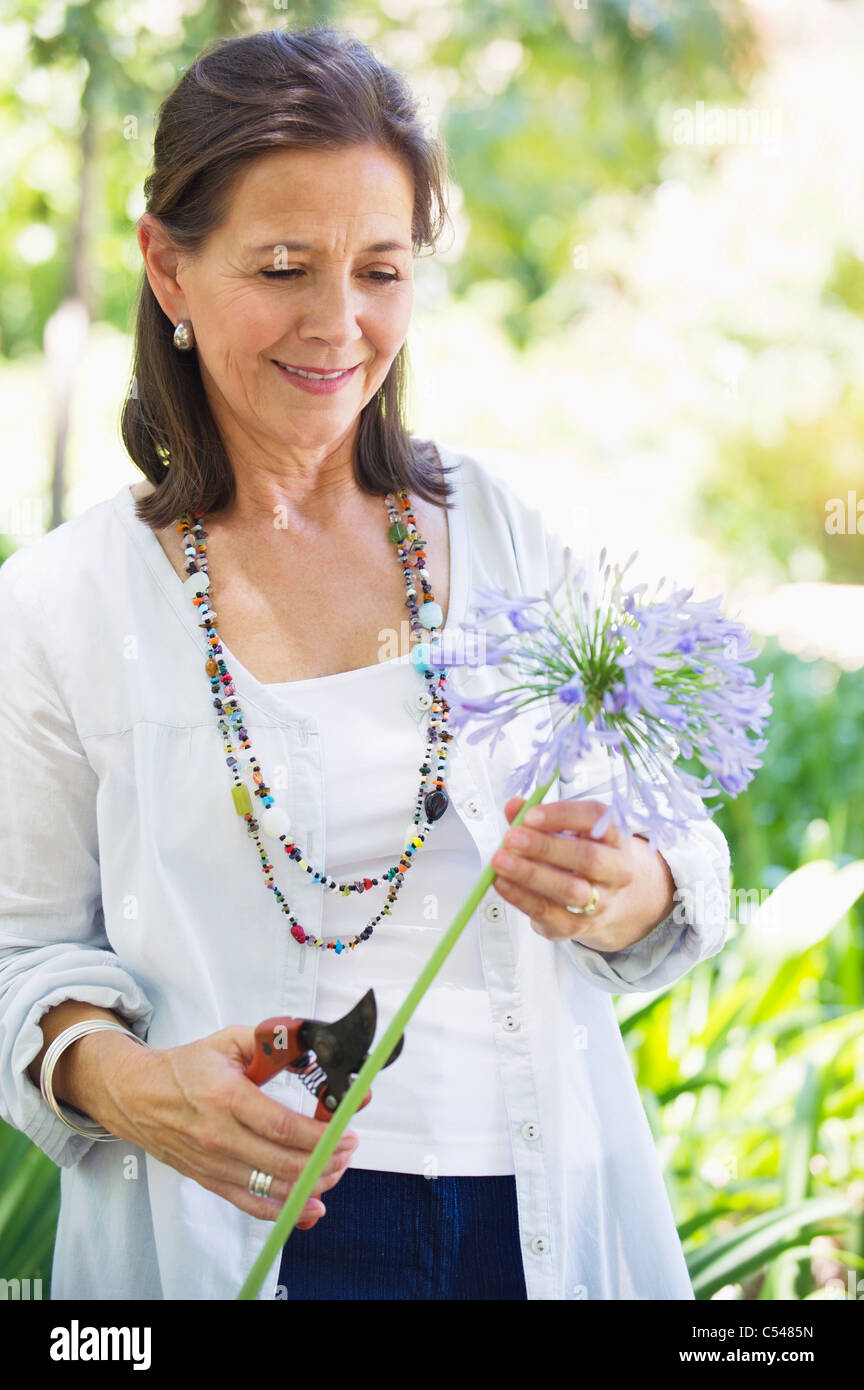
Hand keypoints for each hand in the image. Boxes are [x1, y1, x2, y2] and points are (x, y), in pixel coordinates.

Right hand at [66, 1024, 359, 1226]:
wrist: (136, 1096)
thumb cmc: (185, 1068)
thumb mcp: (229, 1041)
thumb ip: (272, 1044)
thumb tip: (312, 1051)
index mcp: (227, 1098)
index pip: (283, 1127)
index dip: (321, 1136)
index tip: (346, 1132)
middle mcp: (220, 1137)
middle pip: (284, 1163)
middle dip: (326, 1161)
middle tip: (348, 1150)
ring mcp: (214, 1164)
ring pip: (273, 1187)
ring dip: (313, 1184)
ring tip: (336, 1169)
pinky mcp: (209, 1180)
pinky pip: (252, 1205)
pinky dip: (285, 1211)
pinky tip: (311, 1207)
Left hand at [491, 797, 676, 951]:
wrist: (603, 900)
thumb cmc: (579, 856)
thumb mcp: (565, 830)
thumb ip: (537, 816)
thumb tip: (514, 806)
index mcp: (615, 837)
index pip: (596, 818)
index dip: (562, 815)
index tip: (530, 815)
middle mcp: (615, 870)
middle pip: (588, 858)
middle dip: (545, 847)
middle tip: (512, 838)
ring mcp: (600, 901)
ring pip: (570, 890)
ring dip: (531, 874)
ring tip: (501, 860)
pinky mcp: (575, 925)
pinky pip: (548, 912)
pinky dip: (520, 896)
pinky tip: (501, 882)